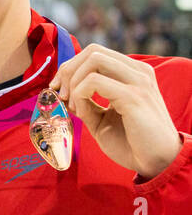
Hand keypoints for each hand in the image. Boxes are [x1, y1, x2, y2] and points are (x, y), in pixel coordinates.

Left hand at [49, 44, 182, 178]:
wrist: (157, 163)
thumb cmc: (130, 142)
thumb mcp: (101, 117)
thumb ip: (84, 100)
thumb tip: (59, 89)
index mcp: (133, 73)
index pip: (95, 52)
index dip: (69, 67)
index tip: (57, 88)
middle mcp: (138, 72)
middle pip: (93, 50)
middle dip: (68, 70)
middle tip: (61, 95)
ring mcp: (139, 82)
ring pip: (93, 59)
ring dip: (73, 81)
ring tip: (73, 106)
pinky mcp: (134, 96)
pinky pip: (94, 81)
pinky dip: (79, 95)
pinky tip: (82, 114)